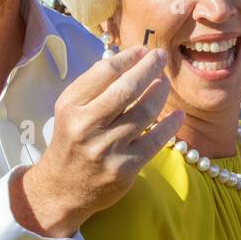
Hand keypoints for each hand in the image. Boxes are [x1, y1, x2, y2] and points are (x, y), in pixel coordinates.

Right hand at [12, 46, 183, 237]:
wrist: (62, 189)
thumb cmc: (71, 141)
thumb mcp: (70, 111)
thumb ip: (94, 87)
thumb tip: (129, 59)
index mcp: (71, 107)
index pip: (105, 72)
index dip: (128, 57)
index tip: (143, 50)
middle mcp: (87, 126)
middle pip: (127, 89)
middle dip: (149, 68)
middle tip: (161, 57)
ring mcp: (107, 148)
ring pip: (144, 112)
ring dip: (160, 93)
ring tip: (165, 83)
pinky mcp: (125, 167)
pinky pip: (155, 140)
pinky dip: (170, 125)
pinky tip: (177, 114)